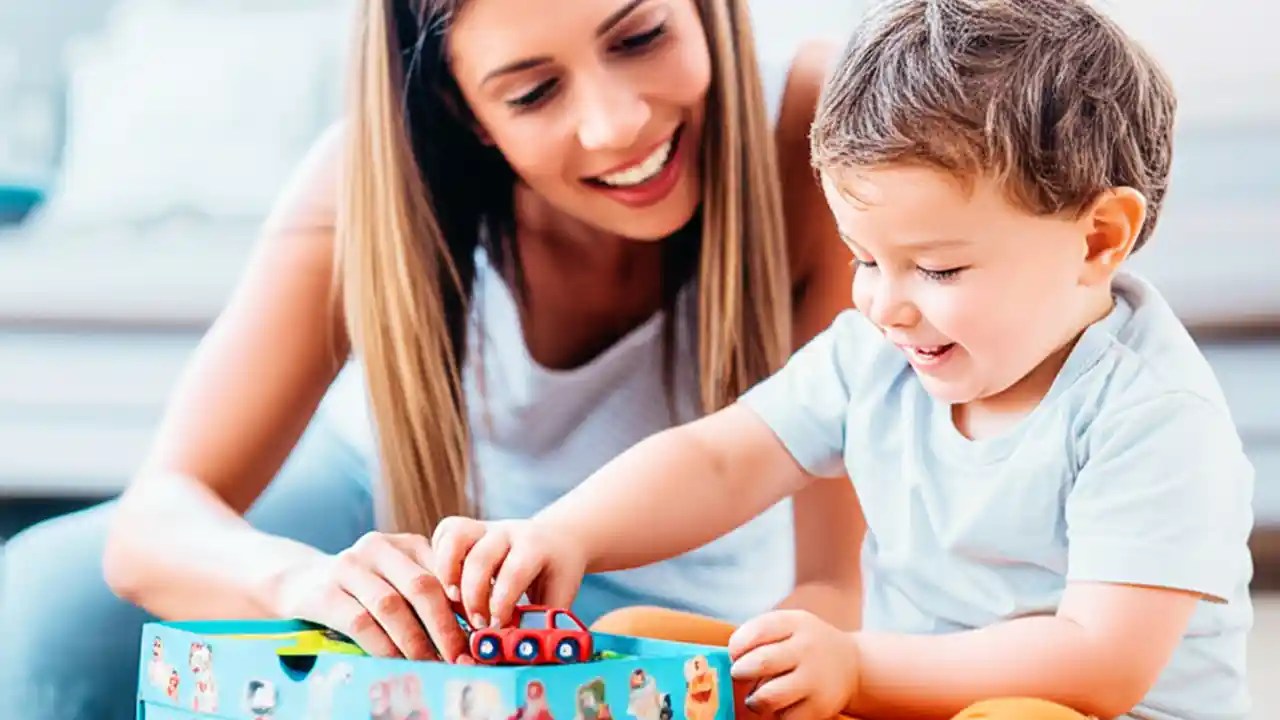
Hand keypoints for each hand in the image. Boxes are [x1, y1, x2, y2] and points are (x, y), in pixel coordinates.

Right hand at [271, 531, 470, 662]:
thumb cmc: (363, 588)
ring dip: (415, 642)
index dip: (466, 604)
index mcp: (406, 542)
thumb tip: (476, 627)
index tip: (482, 634)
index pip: (445, 570)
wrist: (300, 582)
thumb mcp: (398, 580)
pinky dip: (383, 647)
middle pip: (421, 586)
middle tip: (460, 656)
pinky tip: (397, 664)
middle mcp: (378, 547)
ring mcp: (348, 566)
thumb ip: (432, 594)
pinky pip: (360, 623)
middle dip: (445, 627)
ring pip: (391, 606)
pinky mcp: (323, 592)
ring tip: (432, 665)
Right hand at [431, 517, 586, 629]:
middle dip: (474, 596)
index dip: (502, 603)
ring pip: (457, 537)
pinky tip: (446, 584)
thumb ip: (542, 620)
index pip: (513, 572)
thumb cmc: (556, 573)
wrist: (557, 538)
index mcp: (535, 547)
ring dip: (448, 572)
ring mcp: (486, 527)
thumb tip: (522, 654)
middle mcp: (508, 532)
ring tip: (452, 600)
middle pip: (481, 558)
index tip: (497, 628)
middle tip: (477, 624)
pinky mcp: (468, 528)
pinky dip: (438, 558)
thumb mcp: (558, 594)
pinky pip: (444, 533)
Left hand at [728, 610, 859, 719]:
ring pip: (768, 697)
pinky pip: (784, 717)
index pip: (757, 631)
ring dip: (754, 700)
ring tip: (756, 697)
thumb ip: (758, 636)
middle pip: (760, 663)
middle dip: (740, 672)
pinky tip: (781, 706)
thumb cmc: (805, 645)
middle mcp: (807, 649)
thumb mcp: (788, 626)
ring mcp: (815, 679)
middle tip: (740, 675)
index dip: (737, 645)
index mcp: (795, 623)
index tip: (735, 654)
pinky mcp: (820, 707)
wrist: (851, 665)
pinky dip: (776, 715)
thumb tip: (729, 660)